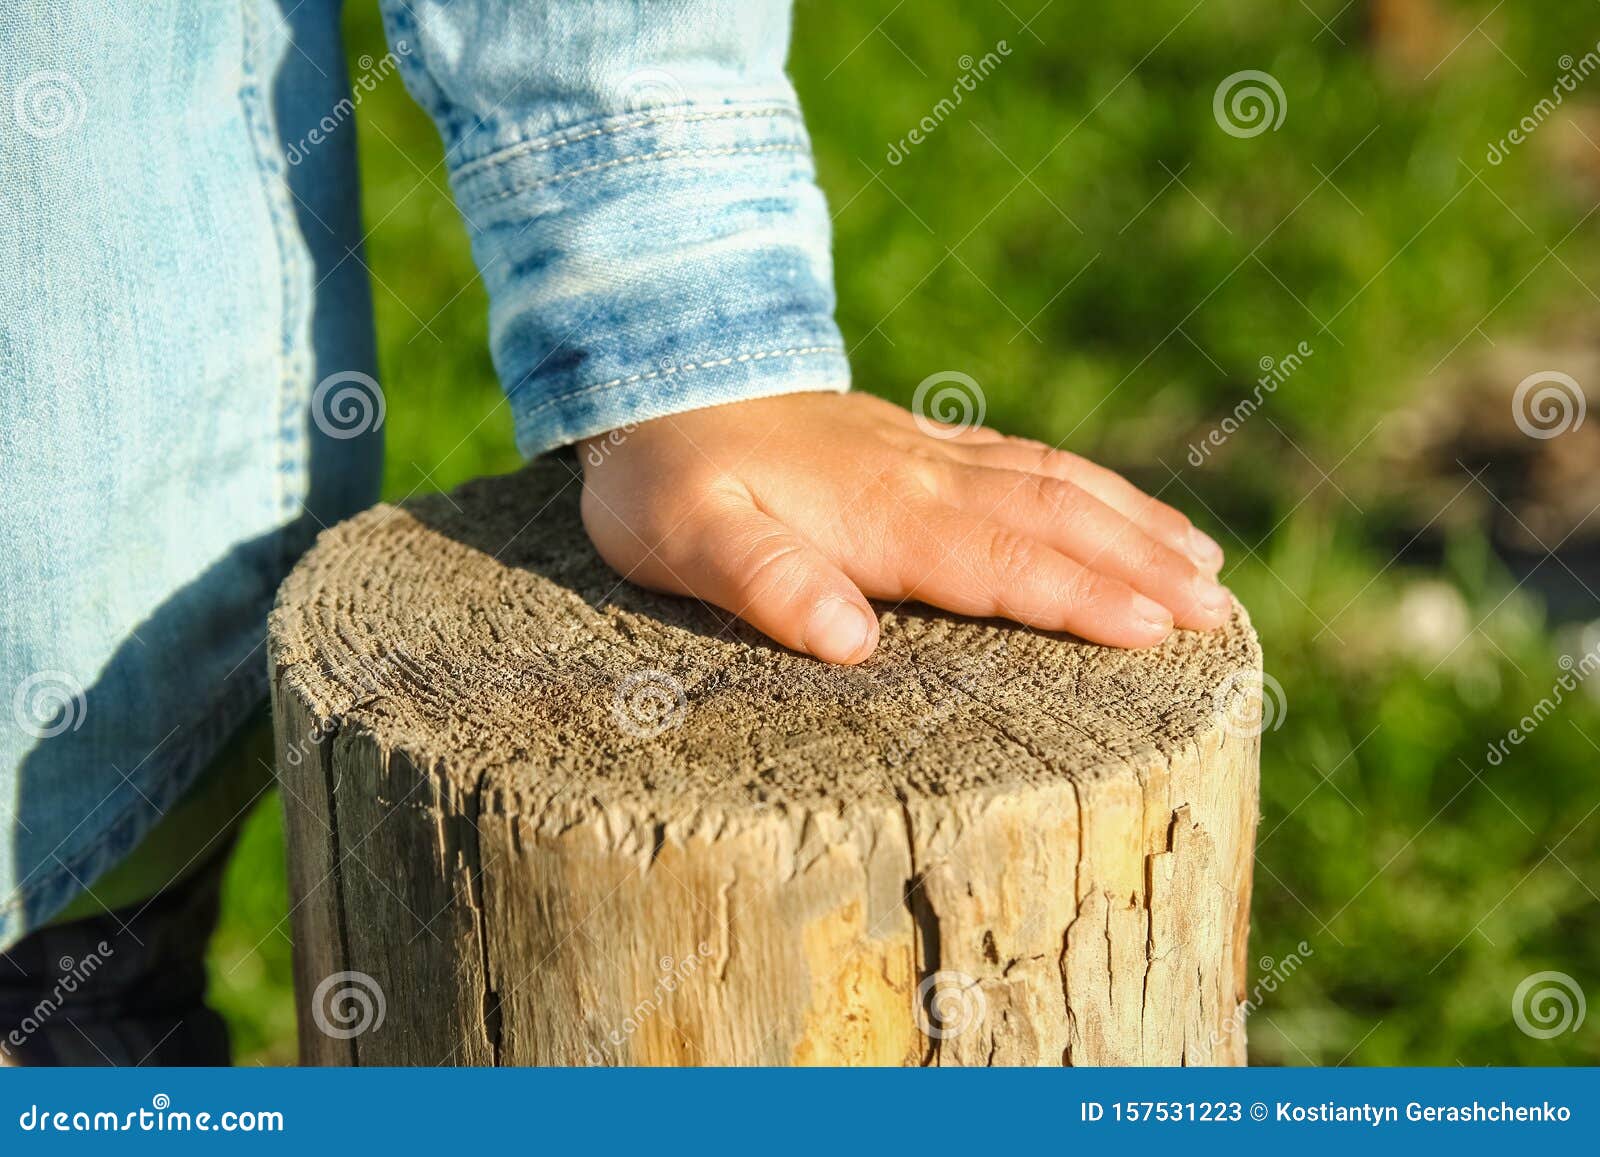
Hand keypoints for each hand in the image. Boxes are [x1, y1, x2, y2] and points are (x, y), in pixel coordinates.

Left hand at [578, 392, 1228, 664]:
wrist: (656, 374)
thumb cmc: (664, 477)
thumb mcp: (685, 537)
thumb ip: (765, 581)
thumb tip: (852, 642)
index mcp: (880, 512)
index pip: (1002, 558)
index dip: (1081, 596)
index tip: (1159, 631)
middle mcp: (922, 476)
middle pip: (1053, 519)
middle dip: (1139, 565)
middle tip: (1221, 615)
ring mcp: (926, 453)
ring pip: (1054, 483)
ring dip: (1132, 524)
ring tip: (1205, 567)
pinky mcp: (917, 444)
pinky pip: (1024, 461)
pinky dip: (1087, 487)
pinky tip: (1114, 508)